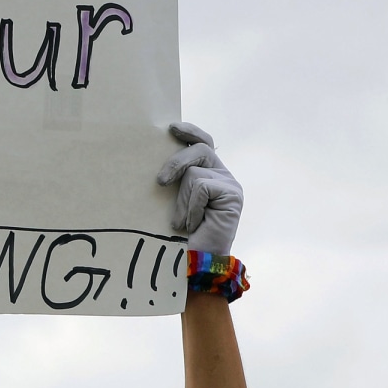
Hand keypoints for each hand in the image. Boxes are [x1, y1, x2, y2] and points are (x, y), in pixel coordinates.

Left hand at [156, 122, 242, 255]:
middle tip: (161, 182)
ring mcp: (230, 184)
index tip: (171, 128)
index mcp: (209, 173)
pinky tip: (196, 223)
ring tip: (185, 221)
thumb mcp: (174, 199)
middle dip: (177, 162)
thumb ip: (175, 179)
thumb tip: (154, 157)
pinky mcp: (233, 195)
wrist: (196, 259)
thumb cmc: (180, 232)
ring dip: (183, 200)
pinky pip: (200, 188)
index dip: (190, 132)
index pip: (203, 143)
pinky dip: (192, 207)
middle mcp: (222, 175)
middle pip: (200, 150)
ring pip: (195, 173)